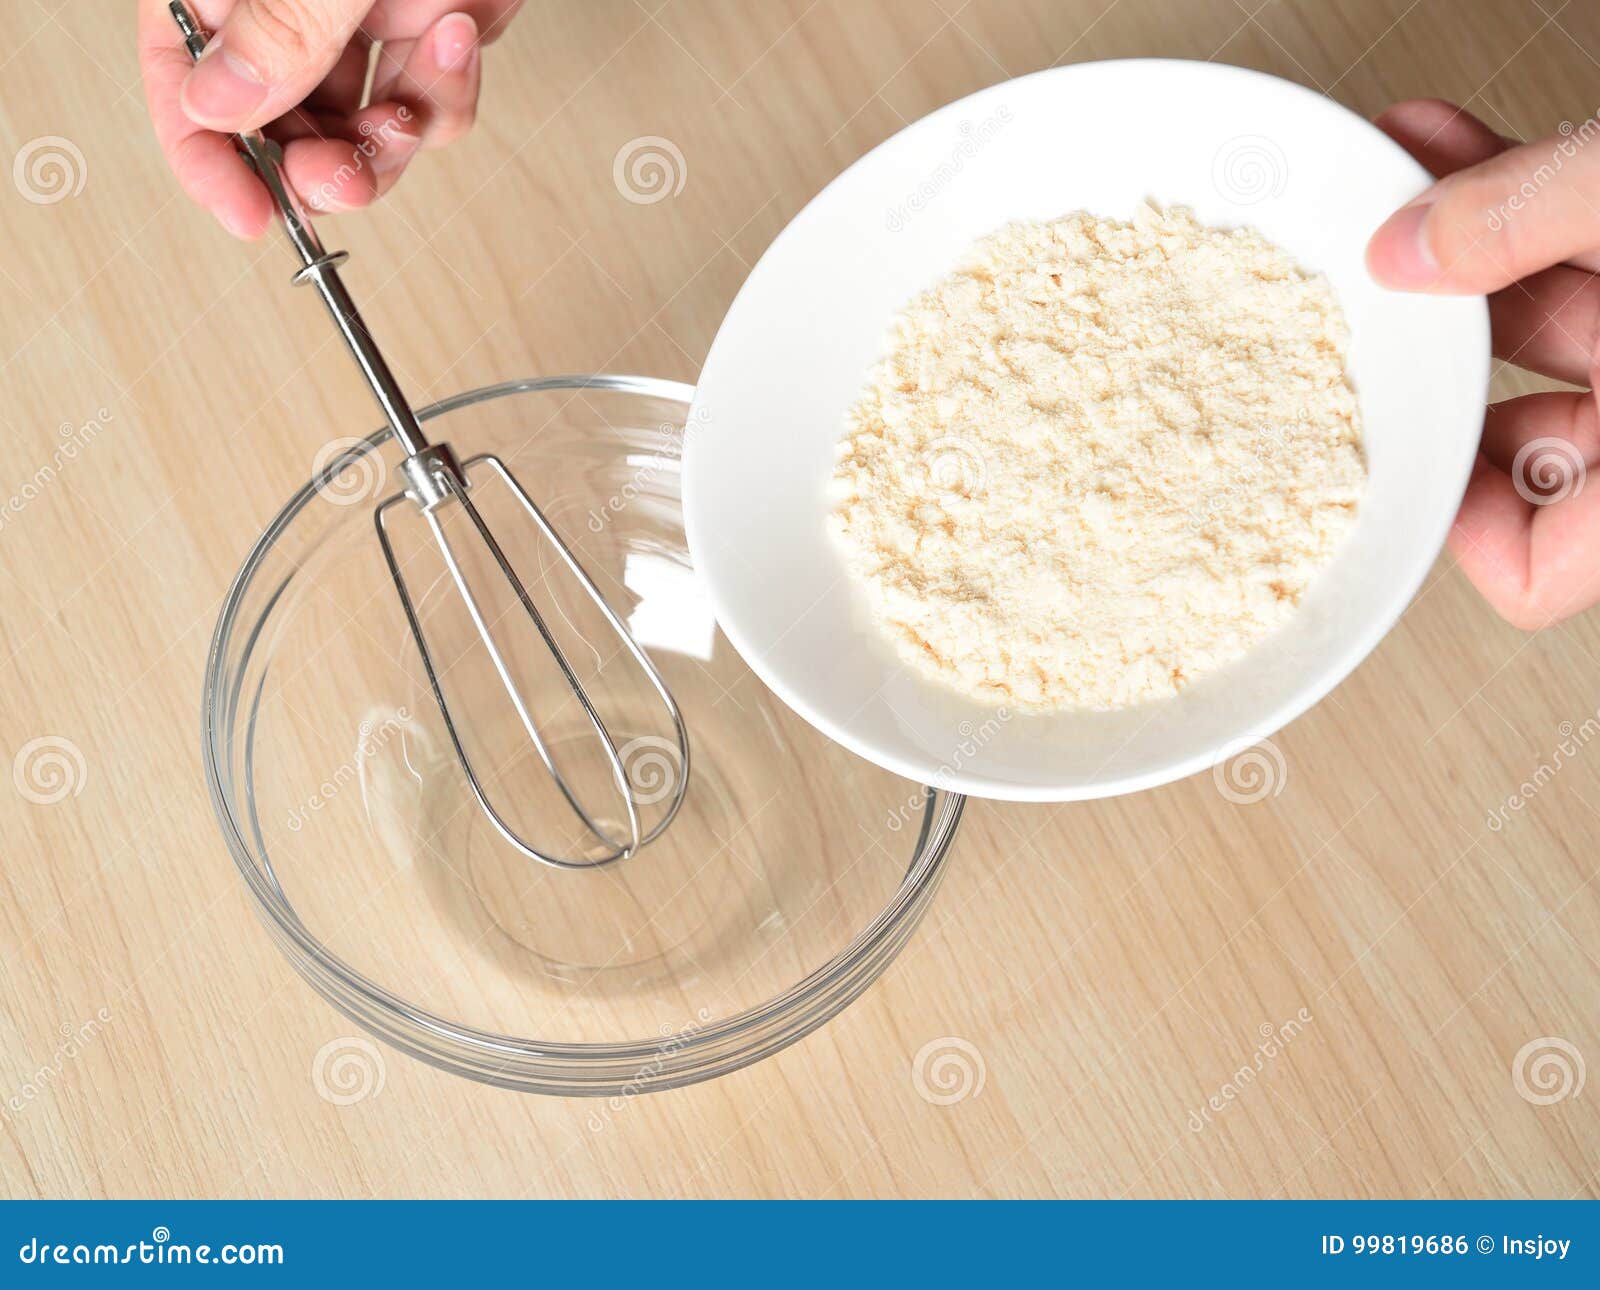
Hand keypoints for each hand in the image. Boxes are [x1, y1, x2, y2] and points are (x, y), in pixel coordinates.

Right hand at [139, 0, 521, 238]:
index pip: (186, 76)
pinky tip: (461, 26)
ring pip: (366, 122)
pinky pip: (434, 90)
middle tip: (347, 179)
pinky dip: (452, 82)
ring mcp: (364, 4)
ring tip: (424, 72)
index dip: (208, 157)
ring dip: (401, 129)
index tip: (249, 214)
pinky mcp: (434, 14)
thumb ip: (278, 23)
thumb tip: (218, 103)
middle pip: (283, 123)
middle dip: (324, 164)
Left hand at [1367, 98, 1599, 629]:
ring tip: (1401, 187)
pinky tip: (1449, 148)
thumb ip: (1536, 220)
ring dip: (1467, 249)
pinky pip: (1584, 255)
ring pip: (1547, 326)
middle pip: (1519, 432)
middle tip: (1382, 293)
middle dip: (1438, 343)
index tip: (1395, 451)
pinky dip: (1523, 201)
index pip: (1534, 571)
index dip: (1453, 524)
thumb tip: (1410, 246)